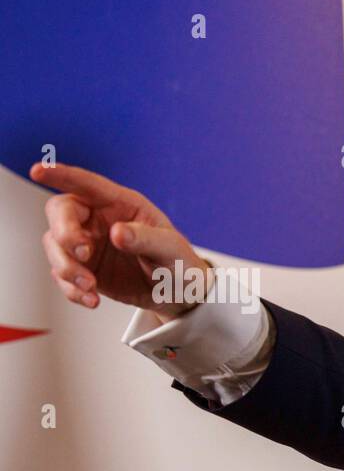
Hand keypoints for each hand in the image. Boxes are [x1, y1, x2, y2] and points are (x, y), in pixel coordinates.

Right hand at [30, 162, 208, 319]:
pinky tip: (91, 300)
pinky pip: (63, 276)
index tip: (38, 170)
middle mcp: (98, 220)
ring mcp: (87, 244)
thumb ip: (146, 239)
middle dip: (65, 233)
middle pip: (60, 213)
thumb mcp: (171, 249)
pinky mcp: (83, 269)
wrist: (178, 293)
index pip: (87, 184)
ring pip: (55, 246)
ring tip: (91, 286)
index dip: (61, 175)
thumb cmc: (178, 261)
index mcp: (120, 204)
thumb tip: (118, 232)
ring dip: (66, 267)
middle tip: (83, 253)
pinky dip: (71, 289)